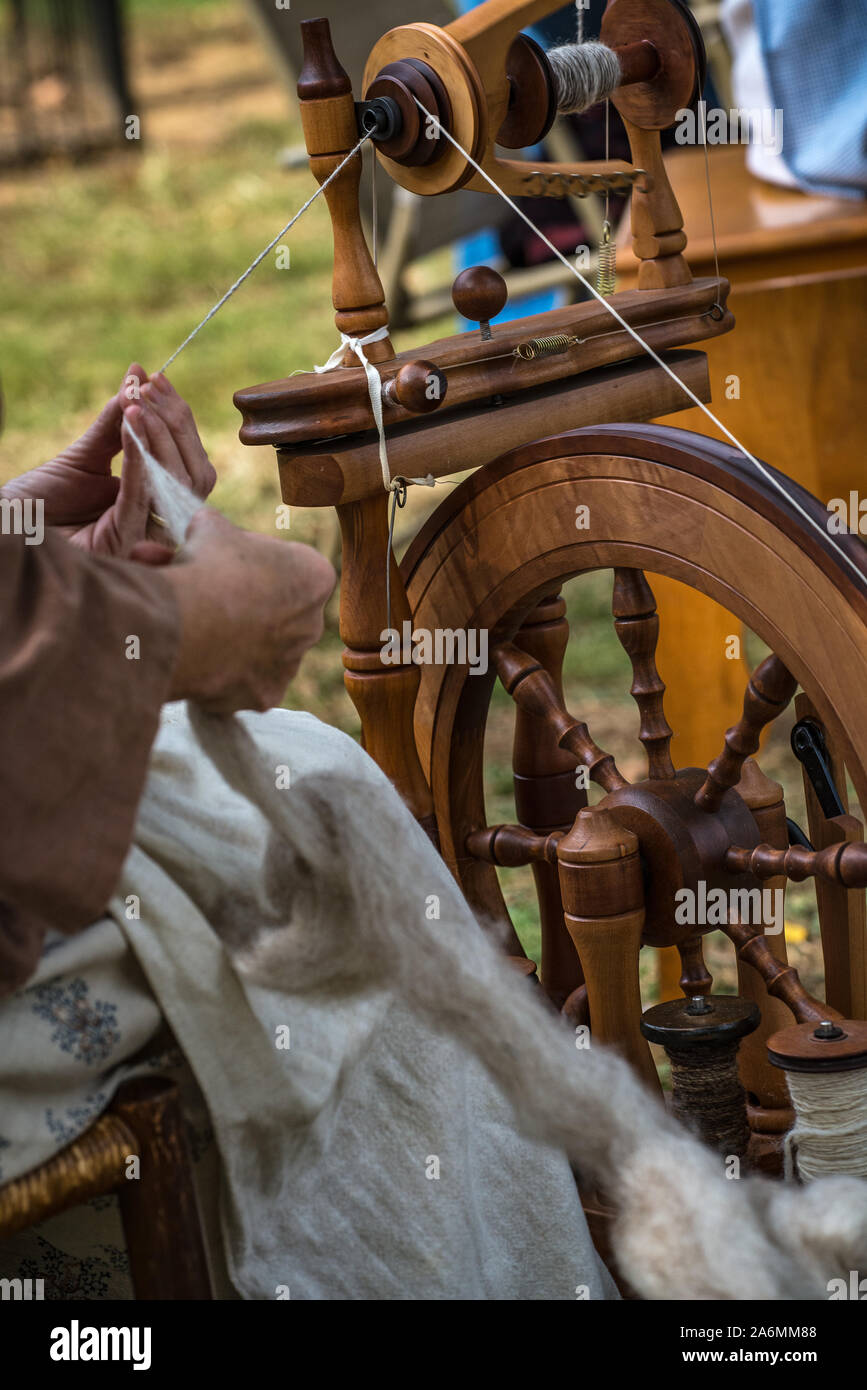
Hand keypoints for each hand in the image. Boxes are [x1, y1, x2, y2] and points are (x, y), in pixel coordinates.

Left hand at [1, 366, 216, 555]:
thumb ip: (115, 422)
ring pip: (175, 483)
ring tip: (137, 401)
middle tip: (151, 386)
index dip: (178, 418)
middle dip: (176, 423)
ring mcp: (145, 534)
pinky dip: (138, 454)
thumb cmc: (43, 500)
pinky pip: (140, 493)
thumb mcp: (85, 454)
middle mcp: (159, 521)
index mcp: (157, 503)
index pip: (187, 459)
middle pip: (194, 473)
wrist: (11, 527)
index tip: (158, 378)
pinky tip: (131, 423)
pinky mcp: (124, 541)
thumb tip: (138, 375)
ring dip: (159, 434)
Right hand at [163, 509, 336, 712]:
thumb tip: (206, 529)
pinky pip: (241, 682)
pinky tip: (192, 657)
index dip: (251, 559)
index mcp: (313, 576)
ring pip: (258, 649)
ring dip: (229, 637)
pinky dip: (219, 672)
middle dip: (242, 601)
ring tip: (188, 624)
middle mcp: (313, 624)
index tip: (223, 559)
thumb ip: (219, 530)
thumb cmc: (208, 566)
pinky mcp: (265, 696)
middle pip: (275, 610)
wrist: (188, 623)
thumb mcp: (211, 527)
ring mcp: (290, 665)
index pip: (287, 564)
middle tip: (200, 591)